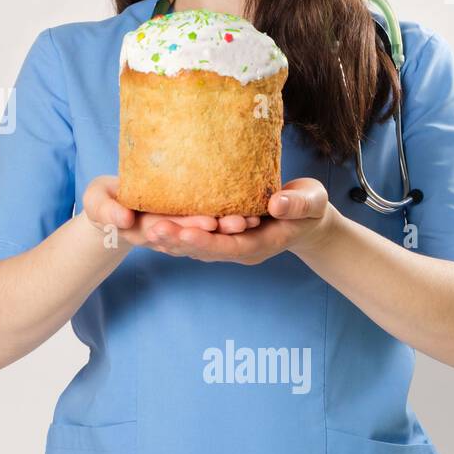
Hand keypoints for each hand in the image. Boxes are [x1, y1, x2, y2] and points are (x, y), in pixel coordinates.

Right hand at [82, 175, 263, 251]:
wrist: (111, 208)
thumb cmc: (102, 201)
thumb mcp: (96, 202)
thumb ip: (106, 210)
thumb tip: (122, 219)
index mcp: (144, 231)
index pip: (169, 232)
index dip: (188, 228)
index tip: (208, 223)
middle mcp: (165, 237)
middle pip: (193, 235)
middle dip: (217, 230)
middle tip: (239, 222)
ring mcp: (177, 232)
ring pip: (205, 233)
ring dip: (228, 228)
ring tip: (251, 219)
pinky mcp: (186, 224)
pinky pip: (209, 225)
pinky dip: (227, 220)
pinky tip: (250, 212)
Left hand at [141, 177, 336, 264]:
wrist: (307, 221)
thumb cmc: (310, 208)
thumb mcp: (312, 203)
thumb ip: (297, 205)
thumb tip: (277, 204)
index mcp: (259, 244)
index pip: (229, 247)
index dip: (206, 241)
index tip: (185, 232)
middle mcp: (238, 250)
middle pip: (204, 250)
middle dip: (178, 241)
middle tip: (151, 230)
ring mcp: (228, 245)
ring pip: (194, 246)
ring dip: (169, 239)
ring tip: (142, 229)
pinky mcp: (220, 236)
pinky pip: (193, 236)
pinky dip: (173, 232)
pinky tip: (150, 223)